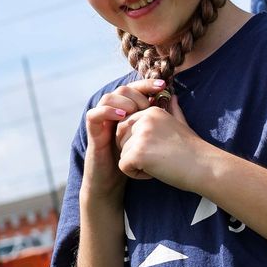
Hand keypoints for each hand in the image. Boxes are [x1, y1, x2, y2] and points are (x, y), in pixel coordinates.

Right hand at [84, 78, 168, 196]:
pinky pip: (93, 115)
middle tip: (148, 103)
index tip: (163, 86)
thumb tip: (174, 98)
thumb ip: (159, 119)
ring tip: (135, 109)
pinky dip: (106, 111)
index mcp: (128, 112)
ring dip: (122, 100)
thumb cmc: (135, 161)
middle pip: (122, 90)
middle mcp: (114, 113)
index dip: (147, 84)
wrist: (115, 183)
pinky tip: (122, 115)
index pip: (136, 89)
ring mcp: (102, 122)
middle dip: (136, 92)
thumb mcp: (151, 138)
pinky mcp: (93, 134)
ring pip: (107, 98)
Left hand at [115, 95, 208, 187]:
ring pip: (122, 153)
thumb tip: (172, 97)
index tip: (159, 148)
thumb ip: (173, 110)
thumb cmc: (194, 150)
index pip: (127, 125)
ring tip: (159, 165)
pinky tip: (154, 173)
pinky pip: (123, 166)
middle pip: (120, 137)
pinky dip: (135, 174)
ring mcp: (141, 135)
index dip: (138, 141)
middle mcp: (145, 119)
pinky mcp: (138, 153)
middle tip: (156, 157)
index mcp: (152, 112)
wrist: (204, 167)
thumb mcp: (182, 124)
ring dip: (136, 164)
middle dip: (132, 151)